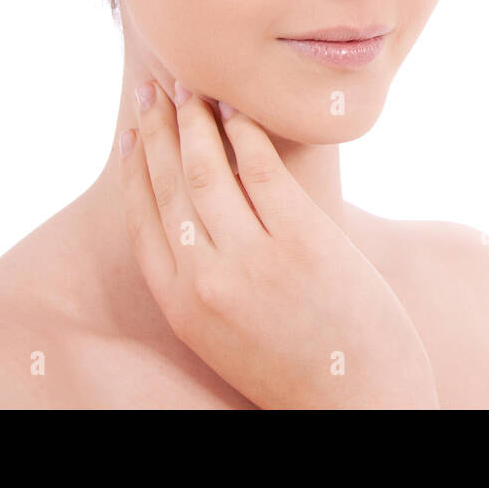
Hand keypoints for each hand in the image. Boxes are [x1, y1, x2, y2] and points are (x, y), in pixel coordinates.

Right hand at [118, 79, 439, 408]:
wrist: (354, 401)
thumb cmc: (295, 364)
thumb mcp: (225, 333)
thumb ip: (202, 281)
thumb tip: (198, 221)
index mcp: (179, 304)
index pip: (142, 218)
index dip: (135, 167)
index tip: (133, 131)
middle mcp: (205, 279)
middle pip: (168, 183)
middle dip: (158, 127)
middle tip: (154, 86)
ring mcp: (252, 259)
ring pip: (206, 168)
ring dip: (195, 119)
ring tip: (192, 87)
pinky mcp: (302, 241)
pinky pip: (261, 168)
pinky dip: (246, 131)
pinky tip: (239, 109)